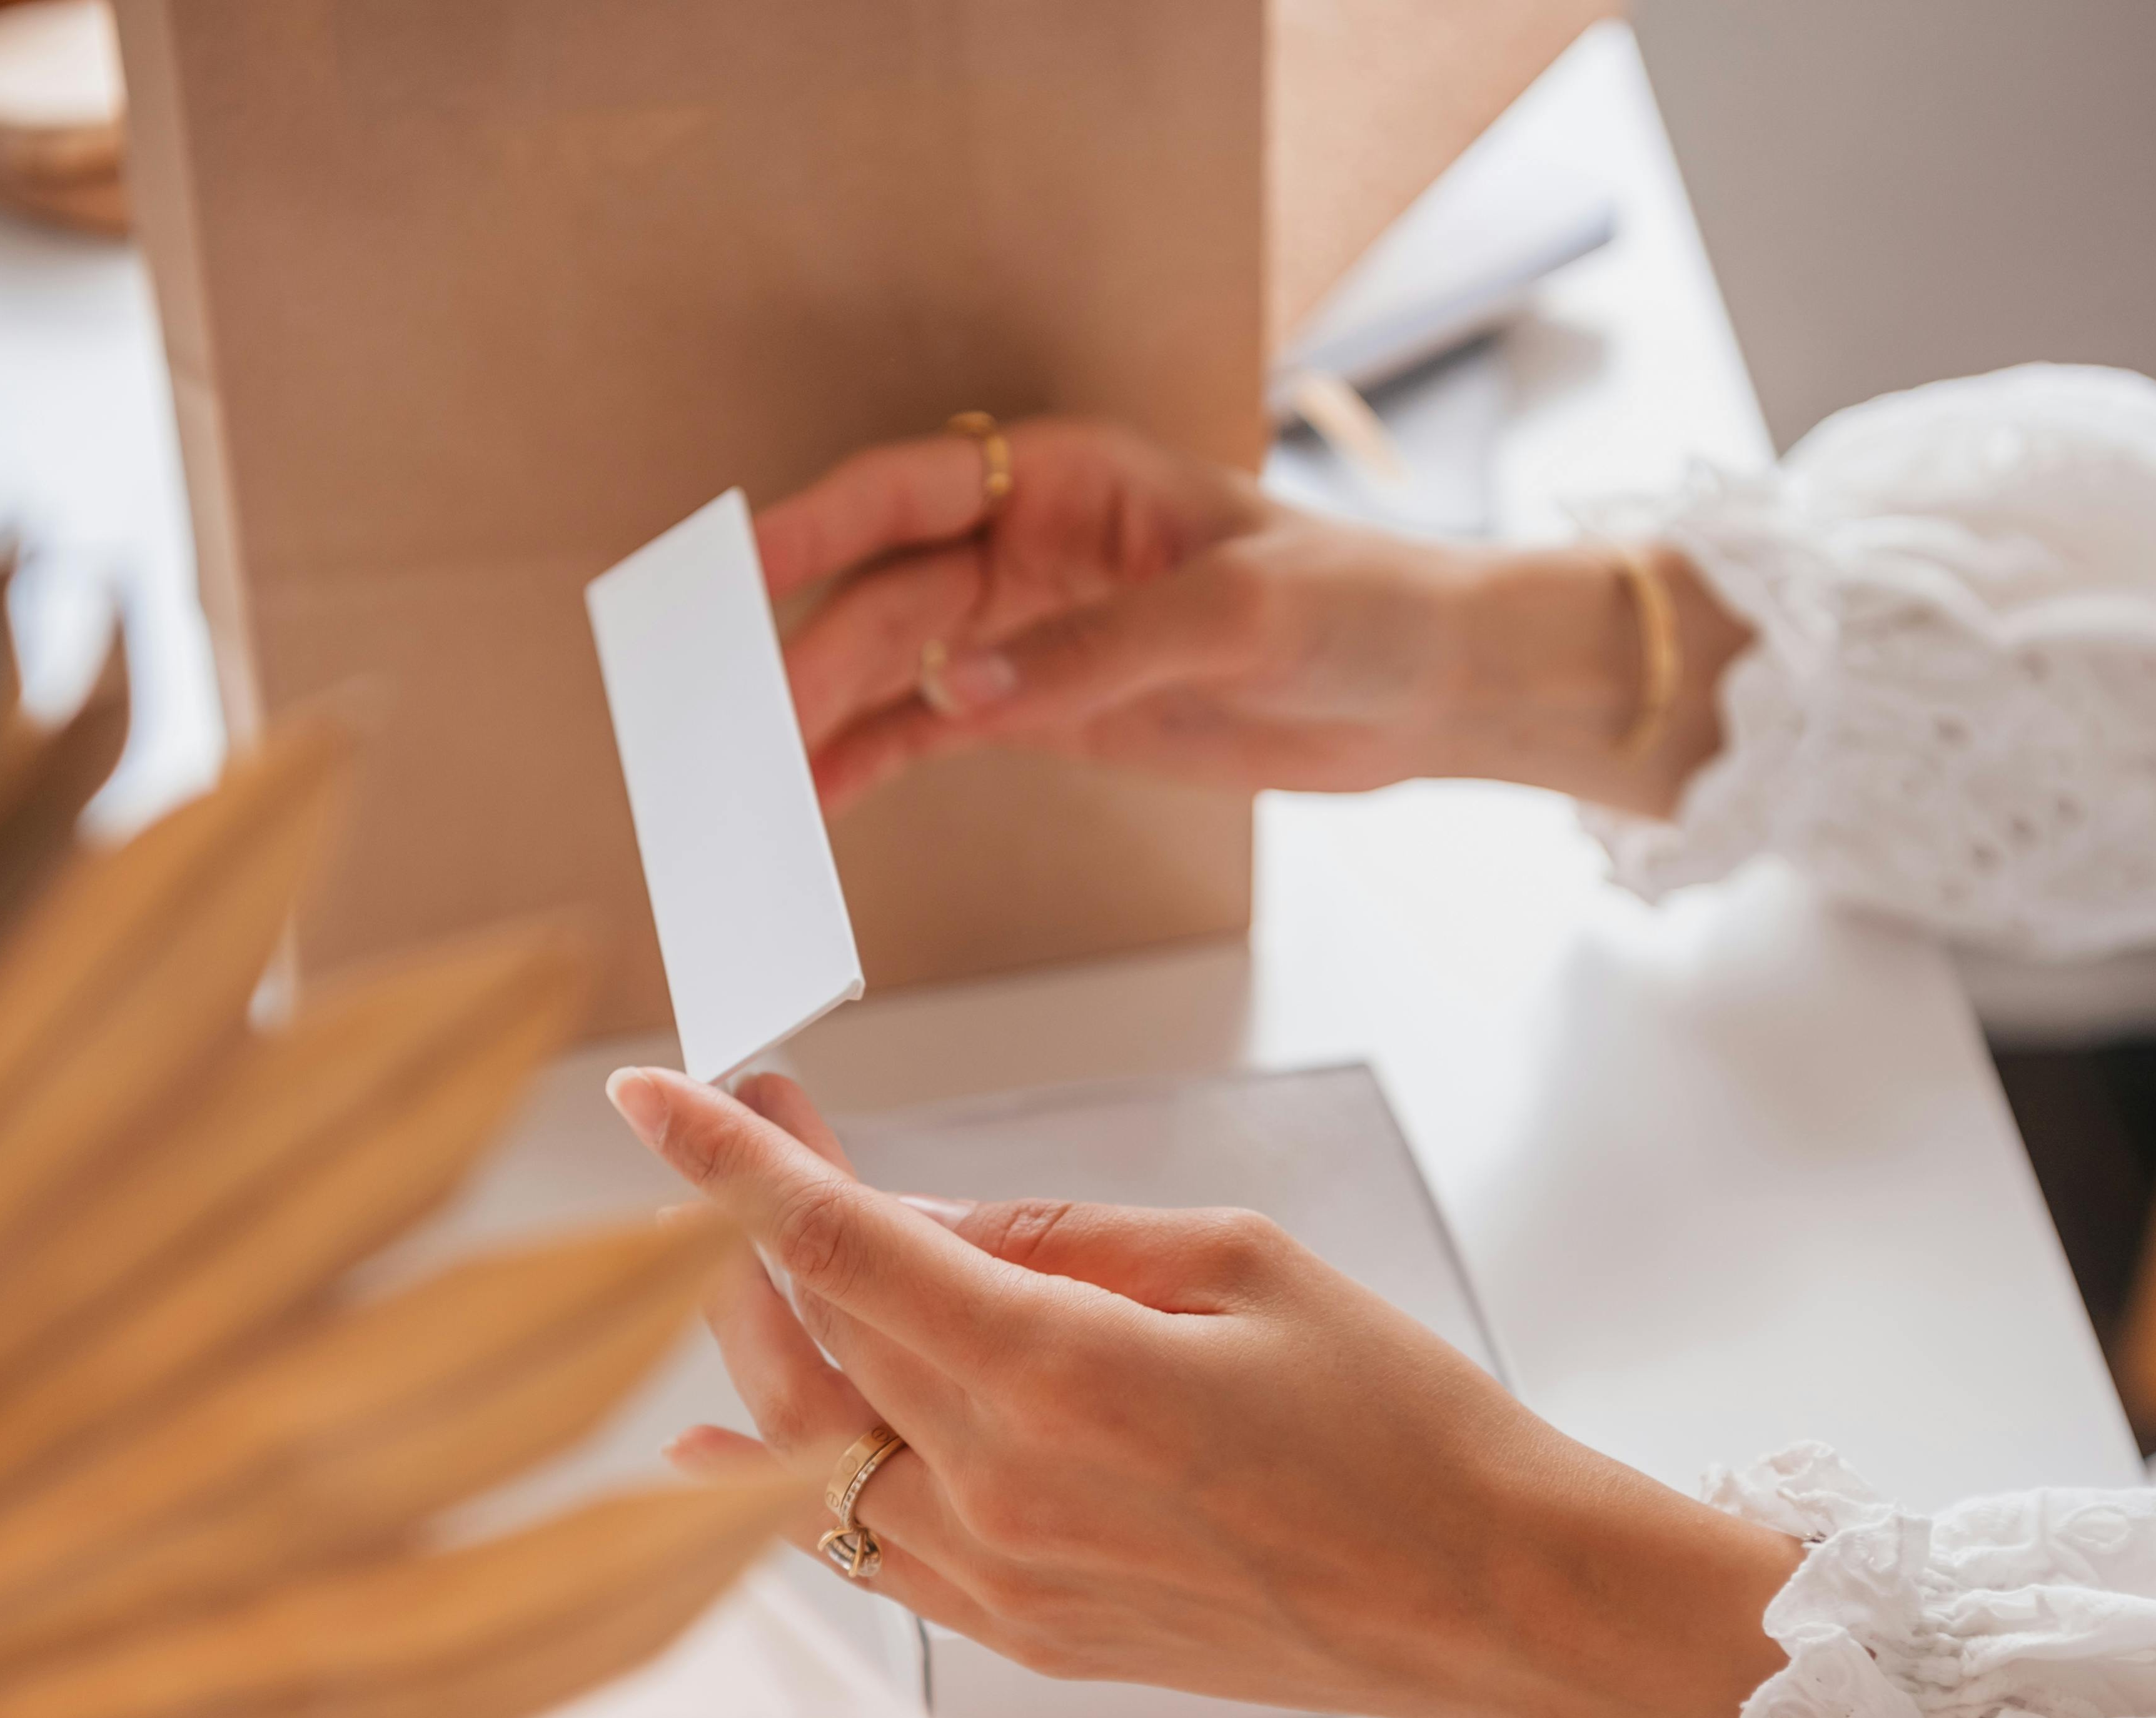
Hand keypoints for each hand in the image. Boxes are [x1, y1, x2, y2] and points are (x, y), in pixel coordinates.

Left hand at [610, 1065, 1798, 1717]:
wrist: (1495, 1599)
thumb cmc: (1402, 1426)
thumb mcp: (1237, 1263)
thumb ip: (1057, 1240)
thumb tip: (924, 1227)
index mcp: (1055, 1378)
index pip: (837, 1247)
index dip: (727, 1164)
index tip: (651, 1096)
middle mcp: (1003, 1493)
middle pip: (800, 1350)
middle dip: (745, 1229)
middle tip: (754, 1128)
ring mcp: (1005, 1582)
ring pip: (809, 1460)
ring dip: (761, 1348)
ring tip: (739, 1256)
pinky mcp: (1027, 1637)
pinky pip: (865, 1548)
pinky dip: (785, 1485)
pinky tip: (726, 1449)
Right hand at [755, 417, 1747, 819]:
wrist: (1427, 685)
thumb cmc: (1356, 605)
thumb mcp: (1236, 616)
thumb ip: (1093, 652)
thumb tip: (957, 689)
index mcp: (1064, 478)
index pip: (907, 488)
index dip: (811, 525)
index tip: (734, 567)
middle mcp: (1026, 543)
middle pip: (881, 592)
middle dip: (802, 650)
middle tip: (728, 720)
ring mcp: (1028, 629)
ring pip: (889, 666)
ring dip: (817, 716)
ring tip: (745, 777)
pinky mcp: (1045, 706)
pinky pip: (927, 729)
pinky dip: (866, 763)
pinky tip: (807, 802)